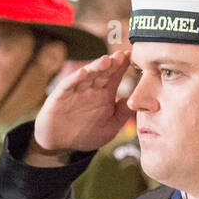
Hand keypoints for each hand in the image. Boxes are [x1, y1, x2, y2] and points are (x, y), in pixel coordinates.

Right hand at [26, 49, 133, 166]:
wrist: (60, 142)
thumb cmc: (86, 134)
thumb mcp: (110, 127)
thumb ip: (123, 114)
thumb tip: (139, 101)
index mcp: (105, 93)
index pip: (115, 76)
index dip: (123, 67)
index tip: (133, 57)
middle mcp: (92, 88)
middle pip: (103, 73)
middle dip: (113, 64)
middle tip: (122, 55)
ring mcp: (76, 90)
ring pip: (88, 76)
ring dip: (96, 67)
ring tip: (106, 60)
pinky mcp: (61, 95)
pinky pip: (69, 85)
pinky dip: (75, 79)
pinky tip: (83, 73)